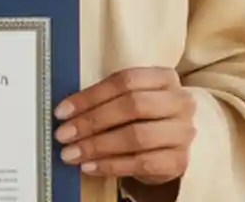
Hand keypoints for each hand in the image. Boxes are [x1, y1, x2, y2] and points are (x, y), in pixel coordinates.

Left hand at [53, 67, 195, 186]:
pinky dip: (111, 165)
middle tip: (64, 134)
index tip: (62, 111)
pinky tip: (90, 166)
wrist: (168, 146)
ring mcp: (182, 132)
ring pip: (137, 136)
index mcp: (164, 78)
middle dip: (92, 121)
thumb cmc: (141, 117)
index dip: (90, 96)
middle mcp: (179, 102)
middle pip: (133, 106)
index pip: (125, 81)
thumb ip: (102, 100)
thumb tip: (65, 113)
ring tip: (72, 153)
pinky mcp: (179, 160)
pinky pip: (142, 163)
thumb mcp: (126, 100)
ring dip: (98, 146)